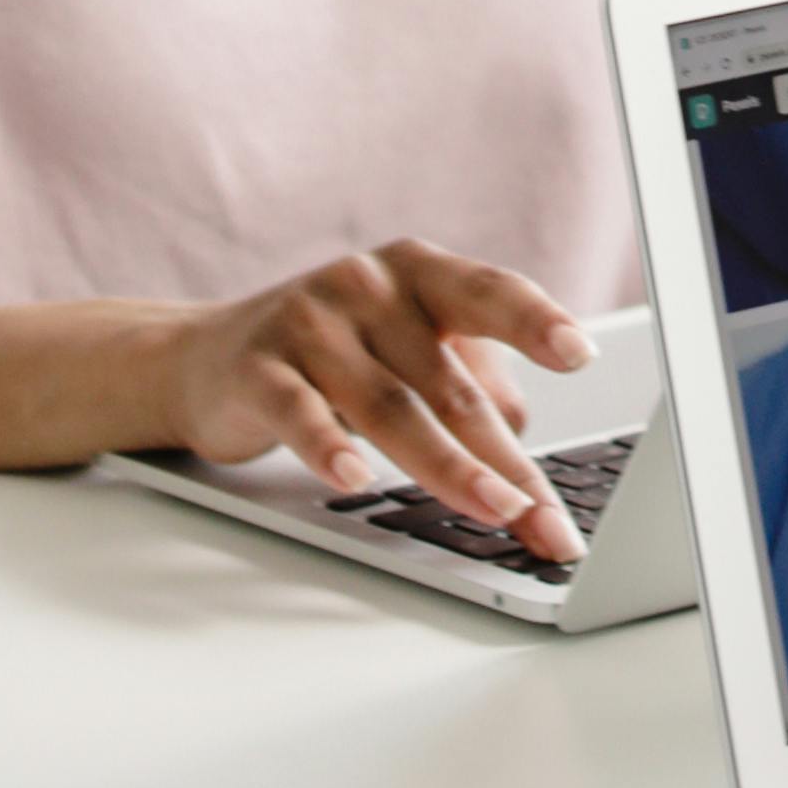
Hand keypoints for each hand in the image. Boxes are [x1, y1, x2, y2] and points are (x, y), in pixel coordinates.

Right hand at [161, 245, 593, 553]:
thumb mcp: (407, 352)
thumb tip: (520, 446)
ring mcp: (311, 323)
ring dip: (448, 466)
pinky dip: (331, 448)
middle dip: (506, 459)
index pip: (489, 293)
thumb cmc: (333, 356)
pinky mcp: (259, 369)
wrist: (208, 359)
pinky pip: (302, 412)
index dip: (537, 321)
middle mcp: (369, 285)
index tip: (580, 354)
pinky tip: (356, 482)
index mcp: (418, 272)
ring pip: (391, 405)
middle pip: (450, 382)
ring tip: (493, 510)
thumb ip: (468, 385)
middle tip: (545, 515)